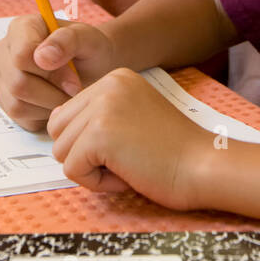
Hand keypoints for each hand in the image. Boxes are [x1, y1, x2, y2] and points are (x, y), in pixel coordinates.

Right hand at [0, 16, 115, 131]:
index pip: (22, 55)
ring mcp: (3, 77)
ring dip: (50, 105)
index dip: (51, 72)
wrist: (93, 70)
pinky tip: (55, 101)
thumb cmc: (90, 51)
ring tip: (66, 94)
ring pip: (17, 104)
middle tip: (75, 90)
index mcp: (21, 28)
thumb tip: (42, 57)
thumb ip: (68, 41)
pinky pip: (20, 118)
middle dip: (53, 92)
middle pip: (18, 83)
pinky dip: (43, 115)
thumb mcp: (88, 39)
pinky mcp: (6, 101)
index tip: (73, 77)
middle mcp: (5, 51)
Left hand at [46, 67, 213, 209]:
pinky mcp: (99, 134)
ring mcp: (102, 107)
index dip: (91, 141)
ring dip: (91, 168)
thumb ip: (99, 115)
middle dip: (85, 154)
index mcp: (116, 78)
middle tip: (127, 157)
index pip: (69, 113)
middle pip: (58, 130)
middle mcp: (107, 84)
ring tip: (129, 164)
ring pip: (61, 150)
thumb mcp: (132, 117)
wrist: (203, 166)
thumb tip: (56, 125)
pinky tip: (128, 173)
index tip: (130, 143)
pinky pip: (72, 169)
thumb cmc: (174, 152)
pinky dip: (96, 182)